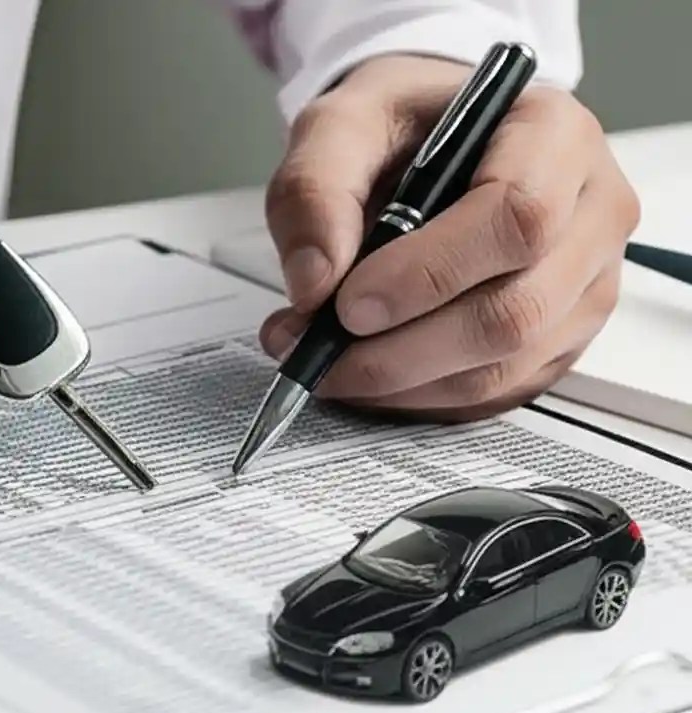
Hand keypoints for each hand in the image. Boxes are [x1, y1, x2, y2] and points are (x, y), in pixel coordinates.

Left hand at [259, 55, 640, 421]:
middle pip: (516, 308)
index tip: (349, 302)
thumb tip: (314, 283)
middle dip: (403, 346)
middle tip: (318, 344)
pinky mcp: (560, 336)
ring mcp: (585, 280)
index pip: (518, 216)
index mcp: (554, 132)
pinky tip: (365, 371)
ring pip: (505, 363)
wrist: (422, 141)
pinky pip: (496, 389)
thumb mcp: (338, 125)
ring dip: (401, 379)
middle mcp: (591, 209)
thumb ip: (315, 190)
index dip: (429, 273)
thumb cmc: (397, 126)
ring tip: (324, 359)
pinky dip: (418, 394)